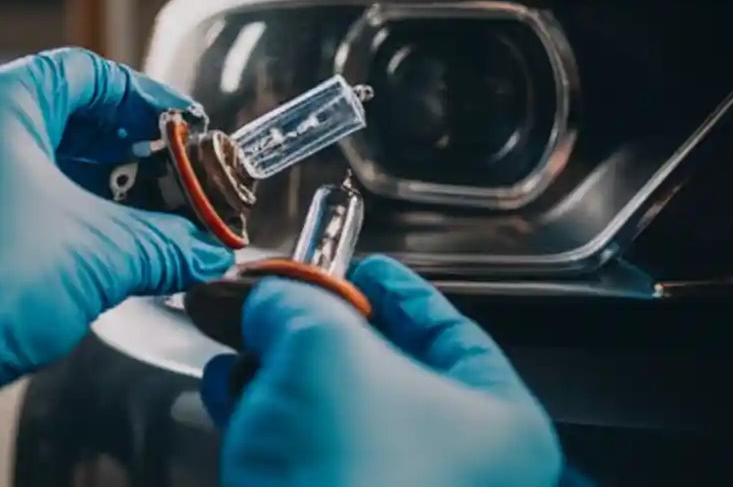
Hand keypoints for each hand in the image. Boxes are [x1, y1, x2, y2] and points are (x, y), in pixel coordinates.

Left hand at [0, 48, 232, 479]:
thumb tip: (201, 250)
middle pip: (54, 114)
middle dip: (119, 152)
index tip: (181, 132)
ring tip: (129, 224)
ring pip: (18, 157)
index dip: (144, 101)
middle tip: (165, 184)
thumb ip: (163, 245)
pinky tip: (71, 250)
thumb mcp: (98, 256)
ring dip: (81, 186)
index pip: (87, 74)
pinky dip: (36, 211)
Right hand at [201, 255, 561, 486]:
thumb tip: (271, 298)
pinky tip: (231, 388)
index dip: (397, 289)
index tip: (360, 266)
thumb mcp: (320, 345)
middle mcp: (464, 472)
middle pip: (388, 372)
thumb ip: (297, 303)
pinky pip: (307, 456)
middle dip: (321, 330)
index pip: (453, 331)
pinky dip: (269, 419)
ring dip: (284, 372)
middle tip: (288, 298)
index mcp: (501, 427)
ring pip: (339, 417)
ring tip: (246, 336)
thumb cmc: (350, 471)